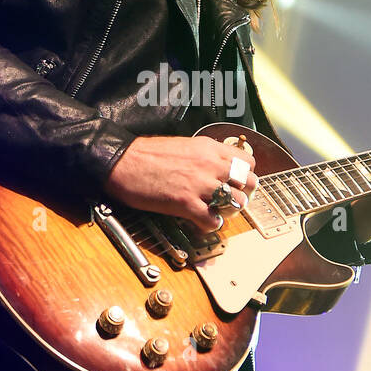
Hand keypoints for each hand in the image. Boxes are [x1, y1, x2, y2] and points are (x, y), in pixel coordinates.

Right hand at [103, 134, 257, 232]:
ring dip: (229, 211)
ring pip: (237, 202)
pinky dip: (210, 225)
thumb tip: (215, 168)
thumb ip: (204, 156)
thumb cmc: (145, 154)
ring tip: (216, 212)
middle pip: (249, 182)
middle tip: (230, 200)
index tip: (236, 182)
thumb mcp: (183, 145)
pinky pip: (213, 221)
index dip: (244, 175)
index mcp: (209, 148)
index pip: (247, 161)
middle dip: (243, 194)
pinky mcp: (186, 203)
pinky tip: (201, 222)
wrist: (121, 162)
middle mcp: (210, 164)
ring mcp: (199, 184)